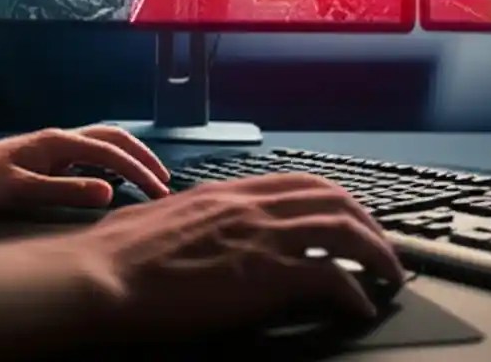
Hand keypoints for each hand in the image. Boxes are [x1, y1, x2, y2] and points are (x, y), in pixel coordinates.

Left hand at [0, 126, 171, 211]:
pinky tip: (114, 177)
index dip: (139, 172)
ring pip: (103, 140)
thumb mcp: (21, 192)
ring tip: (149, 175)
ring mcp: (54, 145)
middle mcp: (60, 138)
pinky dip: (113, 159)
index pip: (111, 154)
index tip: (159, 194)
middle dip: (143, 156)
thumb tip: (109, 192)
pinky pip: (91, 151)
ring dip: (130, 154)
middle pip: (114, 137)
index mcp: (59, 143)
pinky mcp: (47, 155)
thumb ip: (65, 191)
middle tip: (165, 181)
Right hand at [0, 173, 403, 358]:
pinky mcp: (266, 276)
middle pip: (334, 200)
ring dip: (376, 254)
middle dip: (368, 223)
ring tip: (388, 276)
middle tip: (381, 248)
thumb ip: (197, 218)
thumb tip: (206, 229)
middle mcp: (251, 207)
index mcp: (228, 193)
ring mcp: (261, 238)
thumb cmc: (117, 255)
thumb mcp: (164, 219)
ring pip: (344, 231)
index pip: (301, 183)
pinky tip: (359, 307)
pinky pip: (331, 278)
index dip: (336, 200)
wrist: (101, 275)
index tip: (351, 218)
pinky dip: (354, 293)